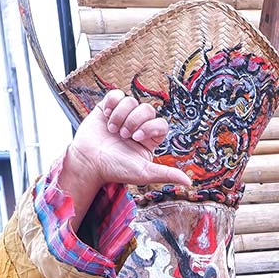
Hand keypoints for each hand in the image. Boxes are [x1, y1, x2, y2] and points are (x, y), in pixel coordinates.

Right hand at [56, 90, 192, 211]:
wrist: (88, 163)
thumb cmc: (115, 169)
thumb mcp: (144, 173)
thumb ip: (166, 174)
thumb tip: (189, 183)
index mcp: (149, 140)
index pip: (161, 123)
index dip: (150, 127)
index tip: (137, 138)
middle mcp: (137, 126)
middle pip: (147, 109)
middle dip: (135, 120)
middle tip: (123, 135)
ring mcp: (122, 116)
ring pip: (131, 101)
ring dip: (121, 115)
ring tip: (112, 129)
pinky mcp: (106, 108)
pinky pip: (116, 94)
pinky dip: (112, 103)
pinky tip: (106, 116)